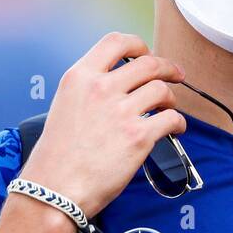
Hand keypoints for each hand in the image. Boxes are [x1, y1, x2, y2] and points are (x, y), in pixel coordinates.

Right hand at [19, 32, 185, 217]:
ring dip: (171, 99)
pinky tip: (174, 129)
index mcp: (79, 77)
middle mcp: (101, 88)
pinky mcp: (138, 136)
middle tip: (176, 76)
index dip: (139, 45)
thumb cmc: (57, 157)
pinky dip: (178, 123)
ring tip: (168, 109)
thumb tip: (119, 86)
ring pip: (162, 90)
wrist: (54, 190)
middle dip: (168, 68)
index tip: (147, 53)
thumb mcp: (64, 106)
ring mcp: (121, 111)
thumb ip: (90, 91)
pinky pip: (171, 118)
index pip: (116, 41)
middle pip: (148, 63)